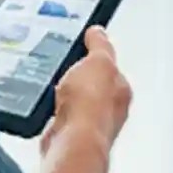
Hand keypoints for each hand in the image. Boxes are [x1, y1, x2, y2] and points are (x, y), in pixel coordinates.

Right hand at [38, 26, 131, 172]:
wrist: (72, 141)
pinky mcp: (71, 133)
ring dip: (65, 92)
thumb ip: (99, 45)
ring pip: (75, 98)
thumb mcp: (98, 61)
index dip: (94, 52)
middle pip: (92, 81)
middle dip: (77, 73)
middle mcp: (110, 107)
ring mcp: (90, 121)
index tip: (83, 44)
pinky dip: (55, 108)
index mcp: (121, 87)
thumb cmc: (91, 107)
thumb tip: (98, 32)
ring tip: (57, 88)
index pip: (109, 63)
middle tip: (67, 67)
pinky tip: (51, 106)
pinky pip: (61, 113)